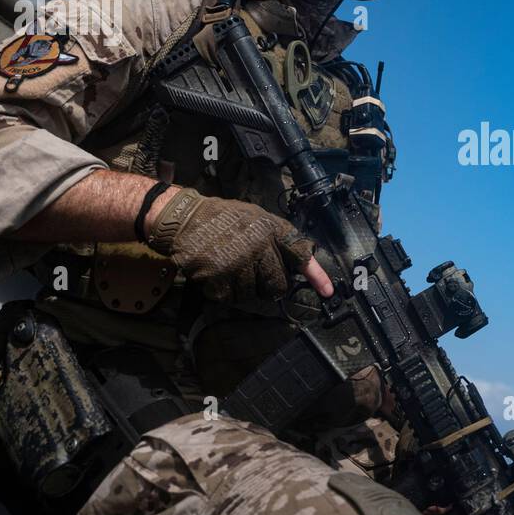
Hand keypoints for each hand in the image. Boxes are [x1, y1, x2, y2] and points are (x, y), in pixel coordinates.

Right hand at [145, 188, 333, 301]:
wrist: (185, 218)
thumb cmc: (224, 219)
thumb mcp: (257, 218)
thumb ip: (278, 237)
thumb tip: (303, 258)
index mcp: (271, 229)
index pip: (299, 254)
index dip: (316, 275)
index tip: (328, 292)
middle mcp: (258, 246)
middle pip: (277, 284)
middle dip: (270, 286)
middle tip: (255, 276)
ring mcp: (238, 262)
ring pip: (252, 293)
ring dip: (243, 288)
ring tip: (231, 269)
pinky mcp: (218, 276)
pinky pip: (229, 297)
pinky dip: (223, 291)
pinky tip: (217, 275)